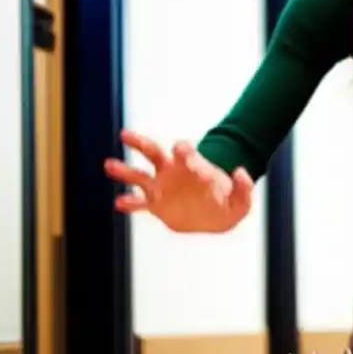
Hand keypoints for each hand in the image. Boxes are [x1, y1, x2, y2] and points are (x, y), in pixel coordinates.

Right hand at [104, 129, 253, 232]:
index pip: (186, 154)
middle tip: (126, 135)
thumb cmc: (228, 204)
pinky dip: (129, 203)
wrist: (215, 217)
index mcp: (194, 168)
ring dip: (123, 170)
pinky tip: (119, 203)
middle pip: (154, 153)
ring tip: (109, 164)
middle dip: (140, 143)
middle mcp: (173, 173)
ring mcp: (162, 188)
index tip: (180, 148)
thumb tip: (241, 172)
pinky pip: (139, 203)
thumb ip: (244, 188)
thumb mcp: (241, 201)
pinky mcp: (156, 205)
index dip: (183, 150)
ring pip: (139, 175)